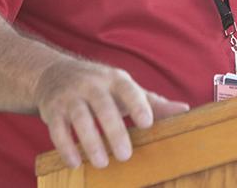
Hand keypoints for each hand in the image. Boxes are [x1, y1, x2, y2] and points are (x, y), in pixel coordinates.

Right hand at [35, 57, 188, 168]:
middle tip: (125, 155)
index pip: (128, 89)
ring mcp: (70, 97)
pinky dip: (66, 147)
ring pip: (79, 118)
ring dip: (90, 141)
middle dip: (114, 131)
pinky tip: (76, 162)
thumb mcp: (124, 88)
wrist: (53, 73)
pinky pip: (57, 129)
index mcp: (114, 79)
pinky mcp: (52, 110)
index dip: (138, 104)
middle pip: (103, 106)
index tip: (147, 123)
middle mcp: (91, 85)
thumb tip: (184, 110)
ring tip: (102, 162)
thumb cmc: (99, 85)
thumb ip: (152, 101)